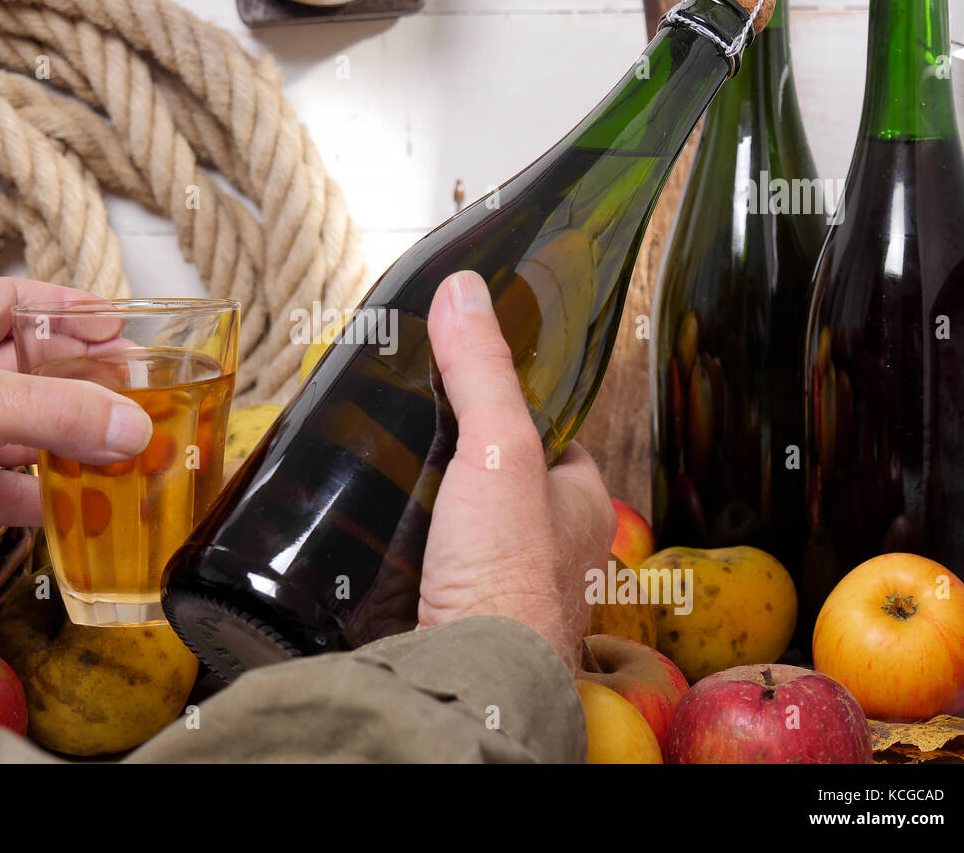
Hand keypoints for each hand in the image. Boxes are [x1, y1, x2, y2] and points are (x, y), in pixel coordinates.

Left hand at [0, 278, 154, 595]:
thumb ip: (60, 412)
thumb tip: (132, 426)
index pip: (10, 300)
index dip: (65, 308)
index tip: (115, 323)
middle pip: (28, 368)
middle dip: (82, 380)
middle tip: (134, 388)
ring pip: (26, 429)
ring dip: (72, 441)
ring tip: (125, 445)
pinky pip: (12, 485)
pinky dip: (47, 495)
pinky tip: (84, 501)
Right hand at [420, 270, 615, 670]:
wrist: (468, 672)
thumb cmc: (506, 573)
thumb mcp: (498, 447)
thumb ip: (482, 372)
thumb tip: (465, 290)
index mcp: (581, 508)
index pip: (557, 440)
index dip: (519, 408)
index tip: (480, 385)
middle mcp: (552, 551)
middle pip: (508, 482)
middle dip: (466, 460)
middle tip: (418, 429)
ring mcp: (505, 587)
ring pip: (471, 527)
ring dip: (437, 507)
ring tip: (390, 475)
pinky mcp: (458, 613)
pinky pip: (437, 567)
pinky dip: (415, 551)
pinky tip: (382, 537)